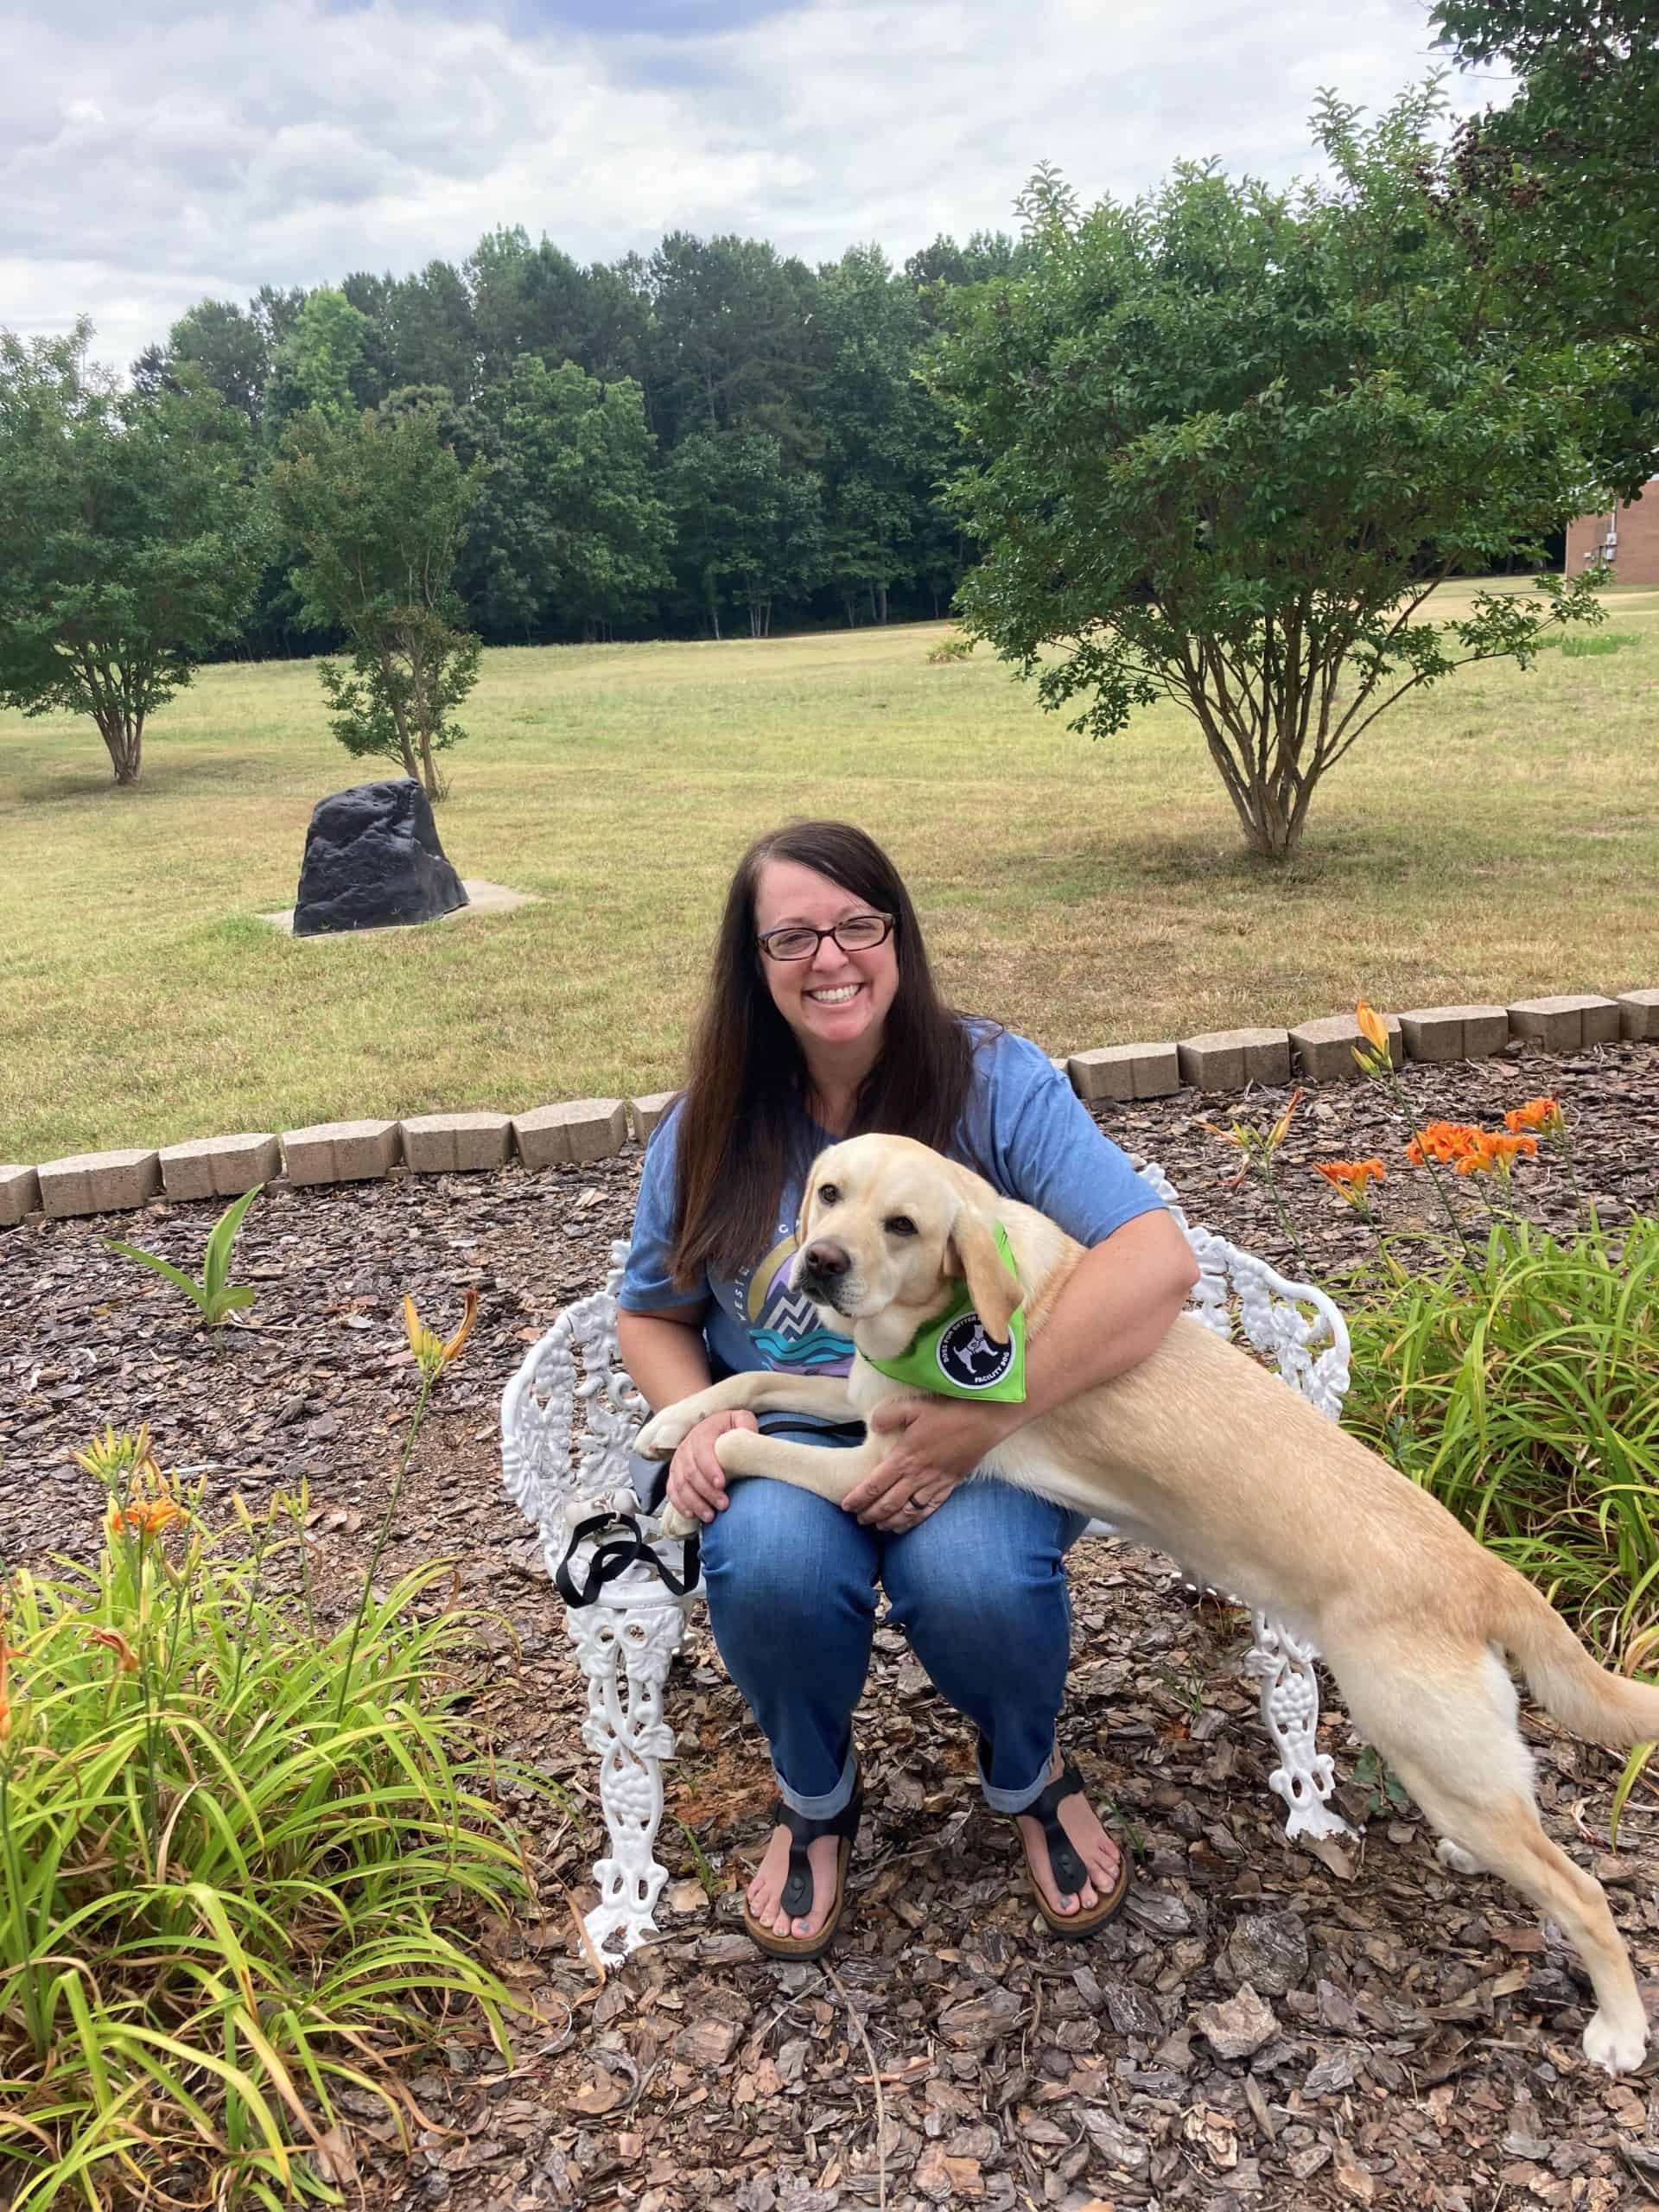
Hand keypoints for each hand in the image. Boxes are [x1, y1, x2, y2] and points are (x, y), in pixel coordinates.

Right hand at [665, 1410, 758, 1525]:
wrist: (711, 1427)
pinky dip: (680, 1504)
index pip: (702, 1450)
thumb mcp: (740, 1419)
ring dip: (694, 1502)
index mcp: (703, 1432)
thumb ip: (746, 1425)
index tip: (722, 1483)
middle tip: (723, 1504)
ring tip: (710, 1516)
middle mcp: (687, 1447)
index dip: (710, 1468)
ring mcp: (679, 1461)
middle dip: (707, 1491)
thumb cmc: (727, 1427)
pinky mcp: (675, 1474)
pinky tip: (691, 1514)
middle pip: (691, 1472)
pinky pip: (672, 1490)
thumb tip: (751, 1438)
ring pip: (680, 1484)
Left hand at [841, 1398, 1013, 1531]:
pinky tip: (905, 1525)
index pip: (874, 1484)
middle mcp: (916, 1476)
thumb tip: (873, 1425)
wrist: (983, 1421)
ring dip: (889, 1521)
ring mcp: (933, 1484)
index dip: (858, 1498)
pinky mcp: (949, 1486)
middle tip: (858, 1519)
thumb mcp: (913, 1407)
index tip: (846, 1506)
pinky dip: (914, 1521)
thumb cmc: (947, 1412)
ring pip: (906, 1511)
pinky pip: (928, 1510)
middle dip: (870, 1514)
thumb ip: (889, 1415)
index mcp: (903, 1458)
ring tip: (878, 1526)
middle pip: (887, 1503)